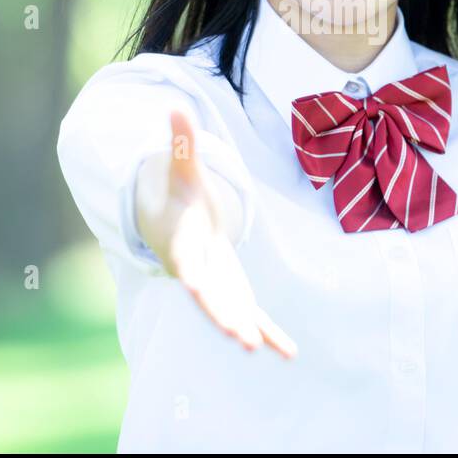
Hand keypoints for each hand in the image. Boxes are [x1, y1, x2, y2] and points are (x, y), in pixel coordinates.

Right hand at [135, 109, 297, 359]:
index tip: (194, 287)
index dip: (191, 273)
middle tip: (236, 335)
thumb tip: (174, 106)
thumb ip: (180, 143)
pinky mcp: (233, 292)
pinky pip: (251, 315)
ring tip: (258, 347)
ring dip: (244, 328)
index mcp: (183, 242)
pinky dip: (268, 333)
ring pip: (230, 310)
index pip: (186, 259)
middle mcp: (197, 271)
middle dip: (222, 315)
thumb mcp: (181, 169)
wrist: (171, 225)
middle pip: (209, 296)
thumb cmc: (178, 196)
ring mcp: (217, 285)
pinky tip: (287, 352)